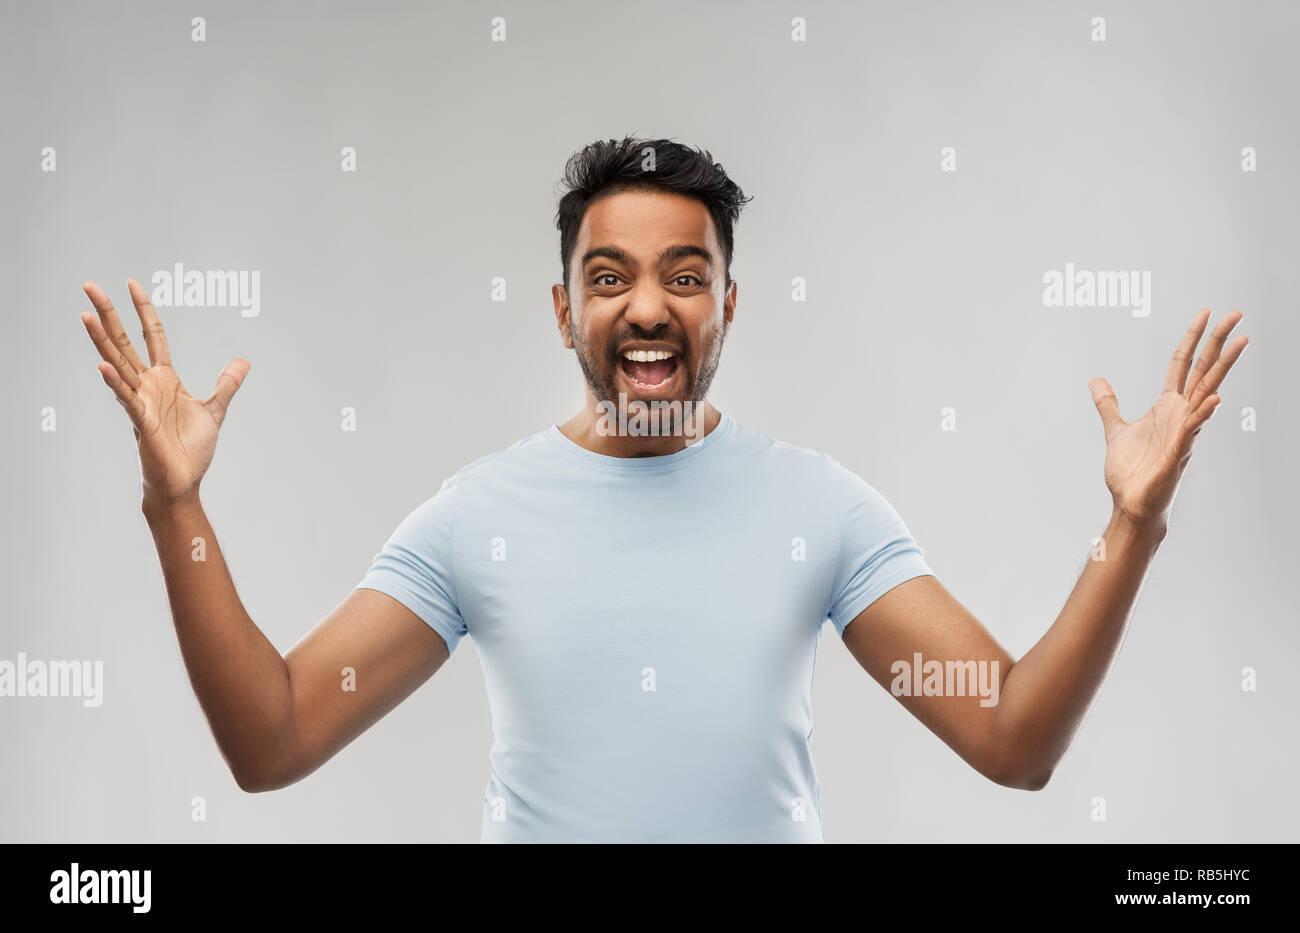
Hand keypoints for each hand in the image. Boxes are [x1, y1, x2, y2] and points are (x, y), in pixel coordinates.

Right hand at [80, 279, 250, 506]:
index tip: (132, 284)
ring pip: (117, 364)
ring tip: (85, 316)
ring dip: (101, 341)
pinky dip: (115, 383)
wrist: (183, 481)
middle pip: (124, 342)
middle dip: (109, 314)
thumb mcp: (215, 409)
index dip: (143, 310)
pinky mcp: (142, 421)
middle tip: (89, 286)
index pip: (151, 336)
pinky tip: (102, 366)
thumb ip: (226, 384)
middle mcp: (147, 385)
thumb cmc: (191, 449)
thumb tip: (243, 361)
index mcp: (164, 379)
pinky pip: (126, 399)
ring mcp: (141, 401)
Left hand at [1089, 308, 1247, 528]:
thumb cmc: (1130, 470)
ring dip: (1223, 368)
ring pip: (1207, 392)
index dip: (1192, 338)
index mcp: (1167, 406)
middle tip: (1236, 314)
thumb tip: (1095, 380)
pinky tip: (1214, 399)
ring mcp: (1183, 431)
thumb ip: (1108, 403)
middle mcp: (1180, 414)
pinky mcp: (1178, 451)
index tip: (1205, 313)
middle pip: (1203, 370)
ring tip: (1241, 342)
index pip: (1183, 363)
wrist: (1131, 502)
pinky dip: (1203, 414)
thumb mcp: (1115, 428)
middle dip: (1219, 341)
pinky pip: (1193, 429)